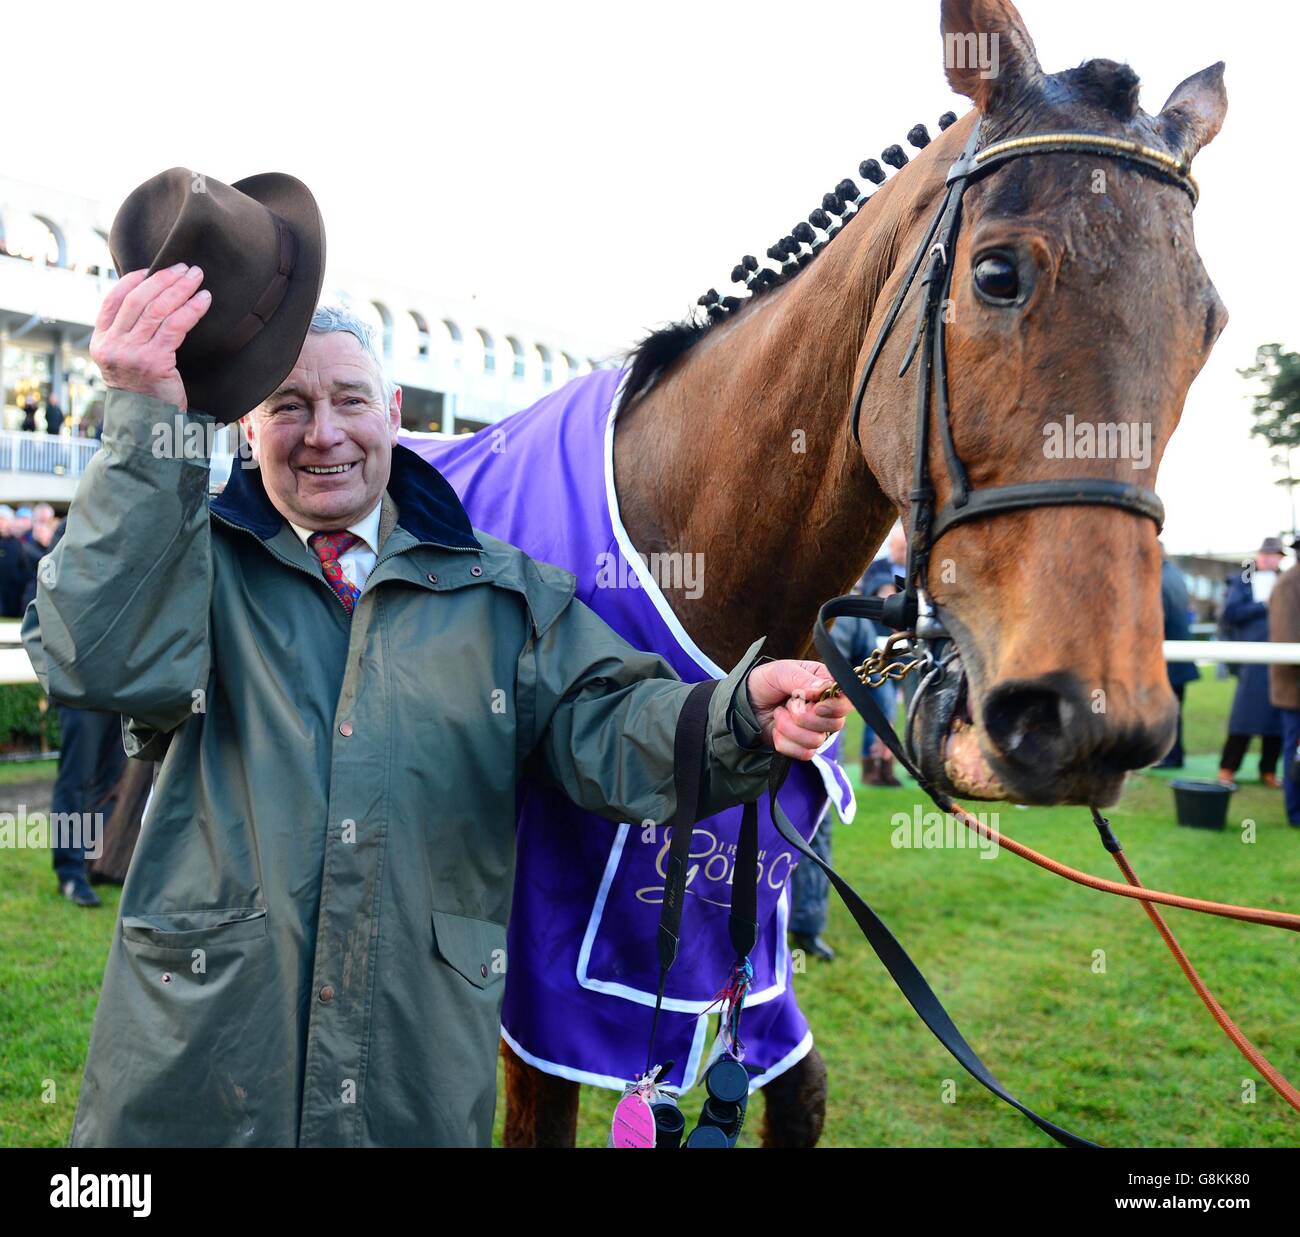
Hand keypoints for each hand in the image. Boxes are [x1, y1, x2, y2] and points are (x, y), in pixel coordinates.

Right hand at [90, 264, 211, 411]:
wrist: (149, 427)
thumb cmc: (145, 394)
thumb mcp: (127, 364)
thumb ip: (130, 338)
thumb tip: (150, 304)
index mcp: (101, 343)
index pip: (112, 301)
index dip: (132, 281)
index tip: (152, 270)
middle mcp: (112, 346)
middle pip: (137, 300)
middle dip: (163, 279)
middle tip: (185, 267)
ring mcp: (131, 353)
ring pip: (157, 310)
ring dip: (180, 289)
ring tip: (197, 276)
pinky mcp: (153, 360)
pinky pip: (175, 326)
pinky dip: (191, 309)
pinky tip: (204, 300)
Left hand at [745, 660, 850, 759]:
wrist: (746, 703)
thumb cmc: (766, 681)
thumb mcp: (781, 672)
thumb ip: (802, 679)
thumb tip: (821, 691)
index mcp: (826, 686)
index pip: (847, 701)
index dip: (834, 707)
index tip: (815, 706)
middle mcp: (827, 709)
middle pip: (835, 724)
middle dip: (804, 717)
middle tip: (788, 704)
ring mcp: (817, 729)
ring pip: (816, 741)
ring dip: (789, 728)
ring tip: (778, 713)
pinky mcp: (804, 746)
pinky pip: (804, 753)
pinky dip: (784, 741)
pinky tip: (777, 728)